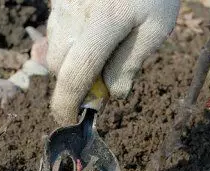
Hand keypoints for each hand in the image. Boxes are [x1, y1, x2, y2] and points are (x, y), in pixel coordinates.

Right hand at [46, 0, 179, 124]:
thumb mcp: (155, 29)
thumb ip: (130, 63)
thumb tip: (110, 94)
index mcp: (104, 23)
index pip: (76, 73)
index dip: (68, 101)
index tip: (68, 119)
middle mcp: (75, 12)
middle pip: (57, 64)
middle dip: (73, 83)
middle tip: (102, 84)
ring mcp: (63, 2)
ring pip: (54, 47)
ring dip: (72, 61)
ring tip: (105, 50)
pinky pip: (56, 29)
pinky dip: (70, 42)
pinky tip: (95, 34)